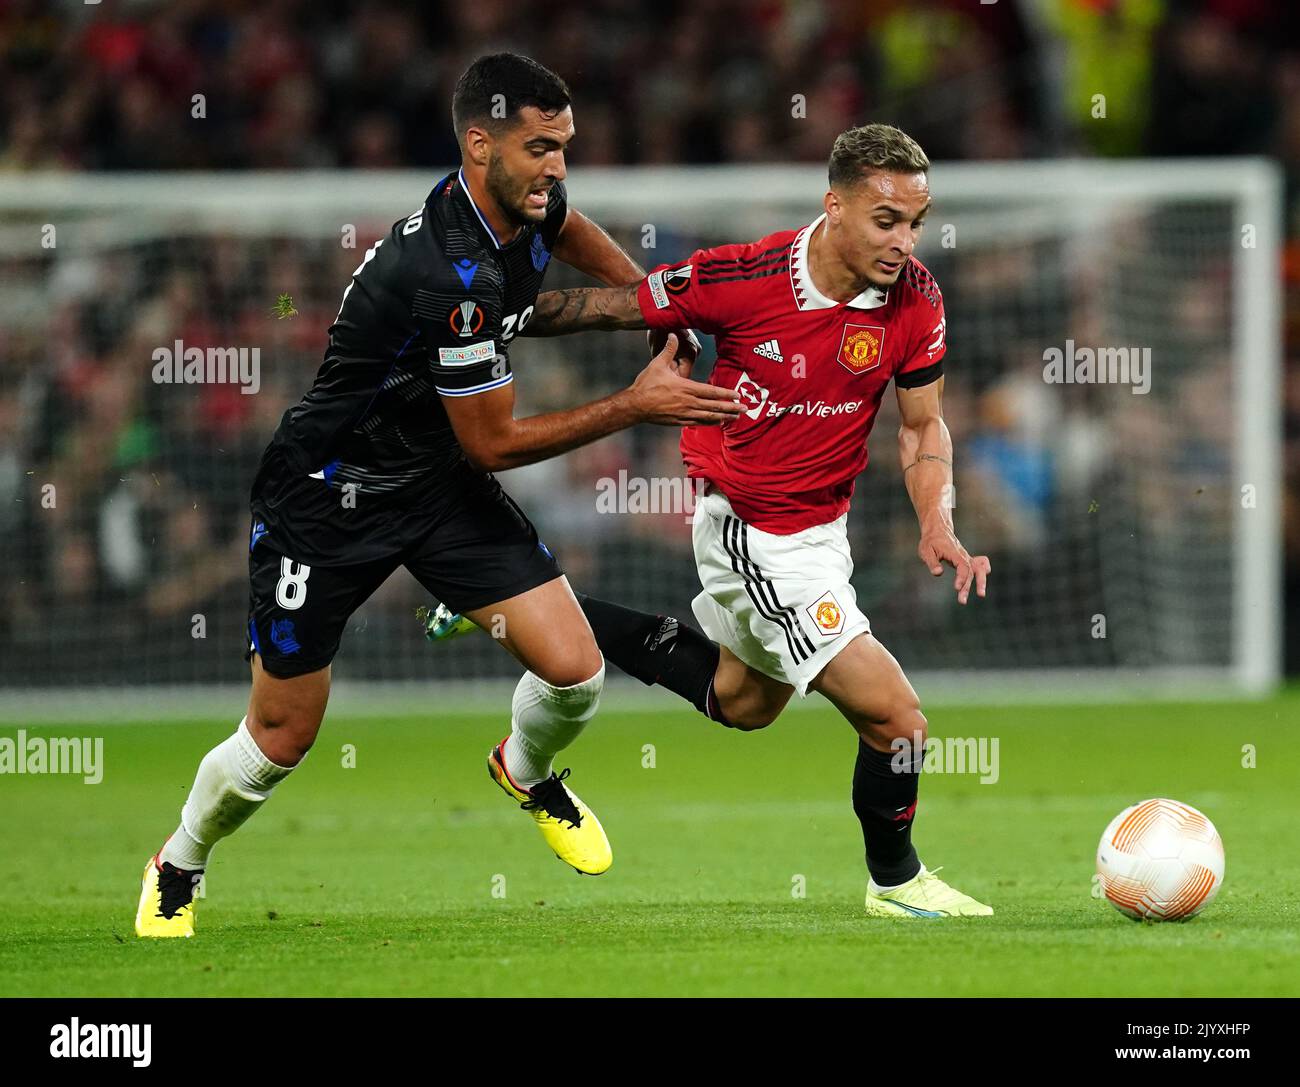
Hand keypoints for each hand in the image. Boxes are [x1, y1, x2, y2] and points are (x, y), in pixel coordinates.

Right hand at [625, 333, 740, 425]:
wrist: (635, 406)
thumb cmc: (646, 384)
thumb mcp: (657, 364)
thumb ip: (669, 350)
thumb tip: (675, 334)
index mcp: (686, 388)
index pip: (711, 391)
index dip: (726, 394)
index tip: (738, 395)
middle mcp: (688, 403)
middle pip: (714, 406)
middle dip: (731, 408)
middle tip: (745, 409)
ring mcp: (684, 413)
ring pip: (709, 417)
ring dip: (724, 417)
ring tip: (736, 418)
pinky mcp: (679, 421)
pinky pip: (698, 422)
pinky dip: (710, 422)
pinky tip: (718, 422)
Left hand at [918, 525, 989, 604]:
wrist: (937, 531)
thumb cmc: (930, 541)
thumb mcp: (926, 551)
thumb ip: (932, 562)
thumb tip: (938, 573)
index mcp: (954, 553)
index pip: (963, 567)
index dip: (962, 578)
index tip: (957, 588)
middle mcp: (963, 555)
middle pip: (972, 571)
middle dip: (970, 586)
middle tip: (963, 600)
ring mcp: (966, 557)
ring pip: (977, 569)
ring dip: (980, 582)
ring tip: (981, 595)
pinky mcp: (966, 560)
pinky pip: (979, 564)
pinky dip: (983, 570)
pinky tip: (984, 577)